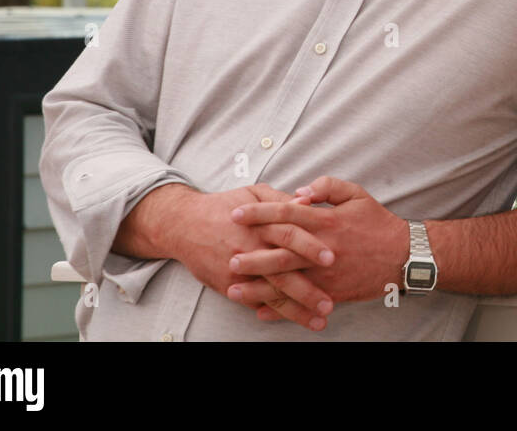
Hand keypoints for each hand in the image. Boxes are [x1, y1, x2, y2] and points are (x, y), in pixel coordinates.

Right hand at [163, 184, 333, 329]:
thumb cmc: (226, 206)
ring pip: (271, 294)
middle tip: (330, 303)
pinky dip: (274, 312)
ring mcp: (239, 271)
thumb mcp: (255, 194)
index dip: (310, 246)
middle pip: (282, 271)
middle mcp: (250, 249)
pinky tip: (295, 319)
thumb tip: (309, 201)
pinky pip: (255, 301)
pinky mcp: (230, 286)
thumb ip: (282, 201)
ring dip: (296, 310)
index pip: (289, 235)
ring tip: (319, 320)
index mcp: (260, 223)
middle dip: (307, 289)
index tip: (333, 259)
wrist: (184, 225)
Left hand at [227, 176, 408, 316]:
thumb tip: (300, 193)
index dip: (258, 213)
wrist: (403, 255)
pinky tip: (260, 312)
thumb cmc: (377, 223)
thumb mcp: (356, 194)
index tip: (235, 213)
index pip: (285, 214)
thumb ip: (327, 187)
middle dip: (252, 254)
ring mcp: (326, 273)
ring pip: (286, 281)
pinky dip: (280, 309)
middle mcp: (322, 248)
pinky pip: (301, 302)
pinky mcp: (332, 292)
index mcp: (325, 221)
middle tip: (228, 256)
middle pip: (280, 251)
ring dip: (258, 286)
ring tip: (233, 289)